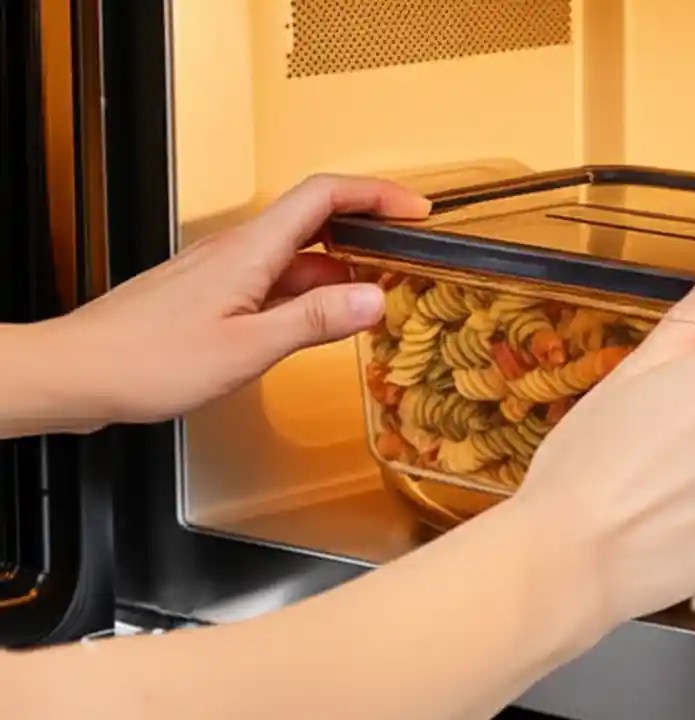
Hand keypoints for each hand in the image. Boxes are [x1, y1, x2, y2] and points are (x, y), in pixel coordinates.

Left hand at [51, 174, 430, 426]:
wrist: (78, 372)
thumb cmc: (145, 360)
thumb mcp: (247, 348)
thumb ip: (315, 321)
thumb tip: (373, 299)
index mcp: (250, 251)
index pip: (325, 196)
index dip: (376, 194)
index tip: (414, 210)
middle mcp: (237, 251)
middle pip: (316, 219)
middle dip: (368, 230)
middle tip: (405, 253)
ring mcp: (224, 271)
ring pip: (297, 255)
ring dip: (340, 269)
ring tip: (372, 297)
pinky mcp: (213, 294)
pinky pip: (275, 280)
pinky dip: (308, 294)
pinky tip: (317, 323)